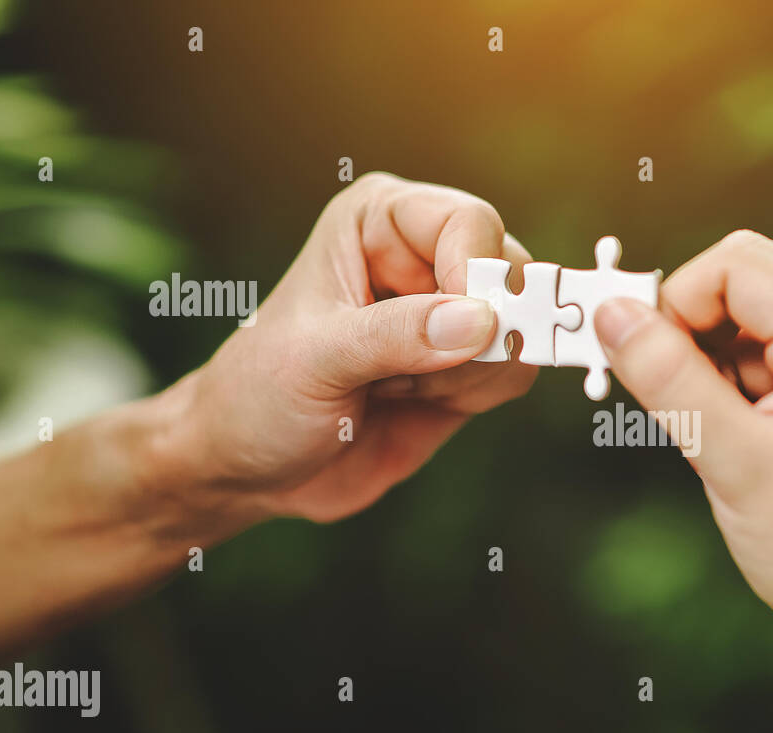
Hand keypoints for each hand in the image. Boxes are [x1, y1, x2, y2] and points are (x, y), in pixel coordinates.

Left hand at [160, 173, 535, 523]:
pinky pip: (515, 372)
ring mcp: (453, 314)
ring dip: (468, 373)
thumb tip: (483, 321)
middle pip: (511, 274)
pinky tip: (413, 403)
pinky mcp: (470, 367)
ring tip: (394, 386)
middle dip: (478, 334)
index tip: (460, 330)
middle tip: (412, 369)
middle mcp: (425, 257)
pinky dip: (476, 397)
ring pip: (521, 329)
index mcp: (379, 222)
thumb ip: (397, 335)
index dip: (477, 276)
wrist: (250, 470)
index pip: (469, 224)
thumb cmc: (260, 395)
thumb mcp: (317, 360)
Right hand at [594, 230, 772, 672]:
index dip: (674, 305)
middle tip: (674, 411)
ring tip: (726, 453)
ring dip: (713, 375)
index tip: (641, 368)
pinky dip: (738, 399)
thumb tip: (611, 315)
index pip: (736, 264)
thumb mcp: (739, 467)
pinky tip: (746, 458)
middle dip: (690, 337)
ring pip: (752, 328)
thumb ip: (671, 382)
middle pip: (745, 284)